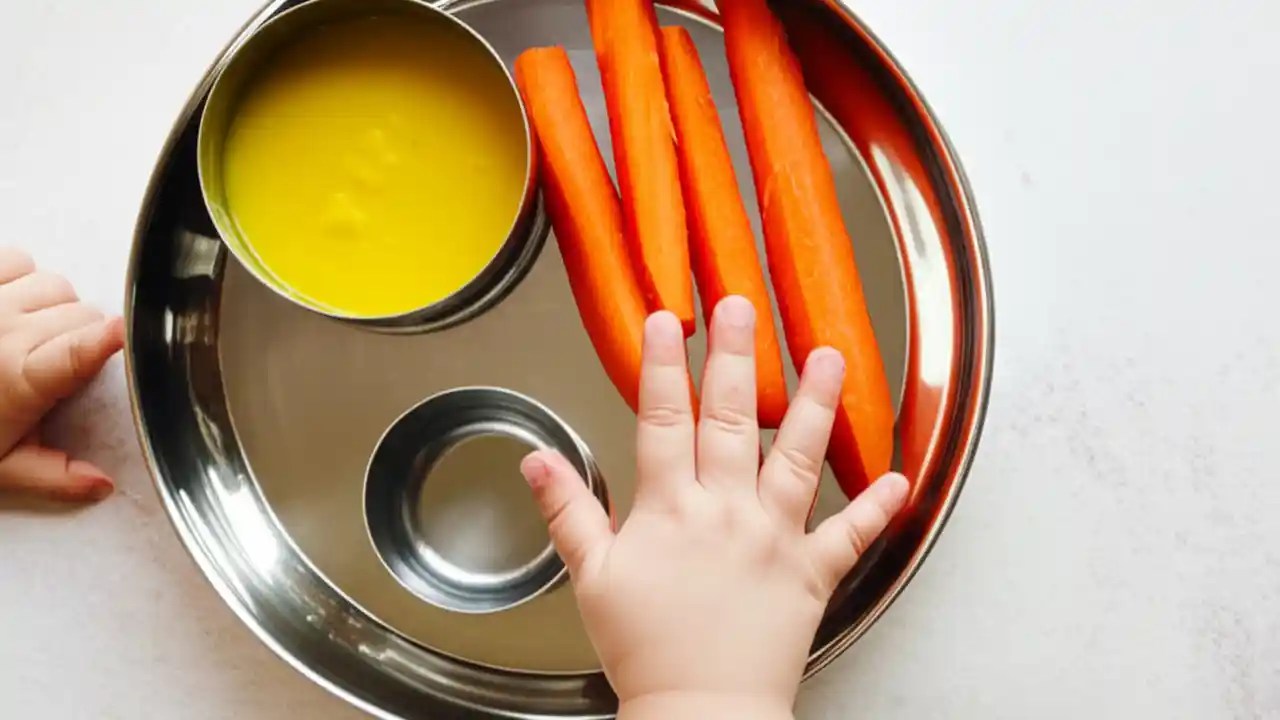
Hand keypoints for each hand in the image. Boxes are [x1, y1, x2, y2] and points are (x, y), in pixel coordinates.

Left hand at [0, 248, 123, 502]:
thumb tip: (100, 483)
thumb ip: (52, 475)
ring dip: (56, 304)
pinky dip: (24, 275)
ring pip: (56, 284)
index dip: (113, 336)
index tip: (131, 332)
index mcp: (22, 378)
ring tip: (36, 330)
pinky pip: (20, 258)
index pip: (83, 348)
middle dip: (84, 335)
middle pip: (83, 314)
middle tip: (61, 362)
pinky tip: (13, 301)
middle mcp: (7, 330)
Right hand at [520, 295, 908, 717]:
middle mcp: (727, 512)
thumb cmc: (646, 651)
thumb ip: (569, 512)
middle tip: (743, 307)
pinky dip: (877, 508)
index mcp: (671, 510)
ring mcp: (775, 539)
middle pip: (734, 419)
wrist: (700, 713)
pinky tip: (899, 479)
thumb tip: (537, 461)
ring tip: (832, 357)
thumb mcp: (592, 579)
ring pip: (800, 457)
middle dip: (737, 357)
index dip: (663, 366)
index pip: (663, 420)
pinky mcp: (811, 573)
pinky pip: (850, 535)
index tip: (666, 321)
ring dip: (817, 404)